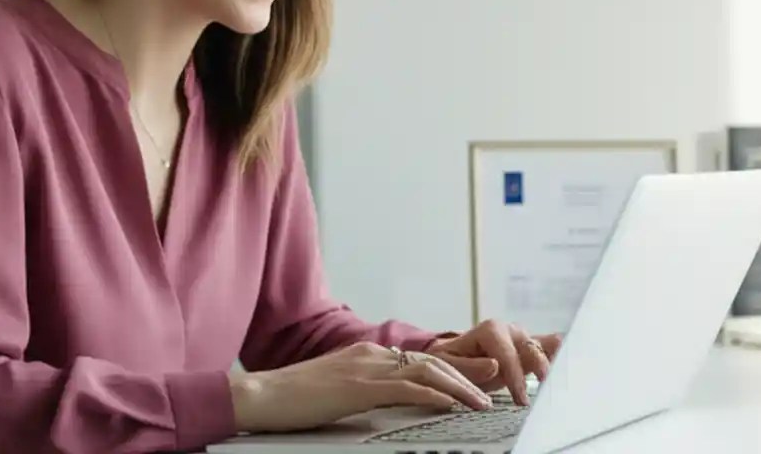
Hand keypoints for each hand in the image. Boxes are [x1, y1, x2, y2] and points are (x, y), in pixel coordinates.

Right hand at [228, 341, 492, 432]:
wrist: (261, 396)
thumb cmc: (295, 400)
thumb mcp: (340, 390)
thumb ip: (368, 390)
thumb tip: (393, 400)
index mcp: (369, 355)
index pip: (423, 359)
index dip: (457, 367)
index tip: (482, 375)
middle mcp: (373, 355)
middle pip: (434, 361)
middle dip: (470, 372)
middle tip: (499, 380)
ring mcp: (366, 368)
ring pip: (427, 372)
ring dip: (461, 387)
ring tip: (484, 402)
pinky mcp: (358, 386)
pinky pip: (405, 389)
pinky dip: (433, 396)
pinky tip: (450, 404)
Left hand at [425, 320, 562, 405]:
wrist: (456, 356)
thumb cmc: (452, 361)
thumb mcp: (450, 364)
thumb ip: (470, 366)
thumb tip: (494, 365)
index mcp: (491, 330)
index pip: (508, 355)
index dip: (516, 378)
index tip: (521, 400)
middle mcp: (511, 330)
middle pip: (532, 348)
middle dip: (539, 371)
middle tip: (543, 394)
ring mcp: (524, 337)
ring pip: (546, 347)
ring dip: (554, 363)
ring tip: (561, 381)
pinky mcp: (532, 347)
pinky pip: (551, 346)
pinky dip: (561, 354)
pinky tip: (572, 362)